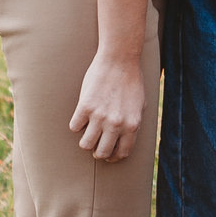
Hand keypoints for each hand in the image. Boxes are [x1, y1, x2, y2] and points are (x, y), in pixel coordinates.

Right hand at [68, 45, 149, 161]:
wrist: (119, 59)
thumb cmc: (132, 80)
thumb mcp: (140, 105)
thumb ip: (132, 124)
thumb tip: (124, 140)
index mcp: (132, 125)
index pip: (122, 153)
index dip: (114, 157)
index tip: (109, 155)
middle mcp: (116, 124)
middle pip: (102, 153)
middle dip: (98, 152)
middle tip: (96, 145)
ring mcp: (99, 116)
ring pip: (85, 144)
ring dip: (85, 140)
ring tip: (87, 132)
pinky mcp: (85, 107)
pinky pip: (74, 127)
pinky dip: (76, 123)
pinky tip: (81, 115)